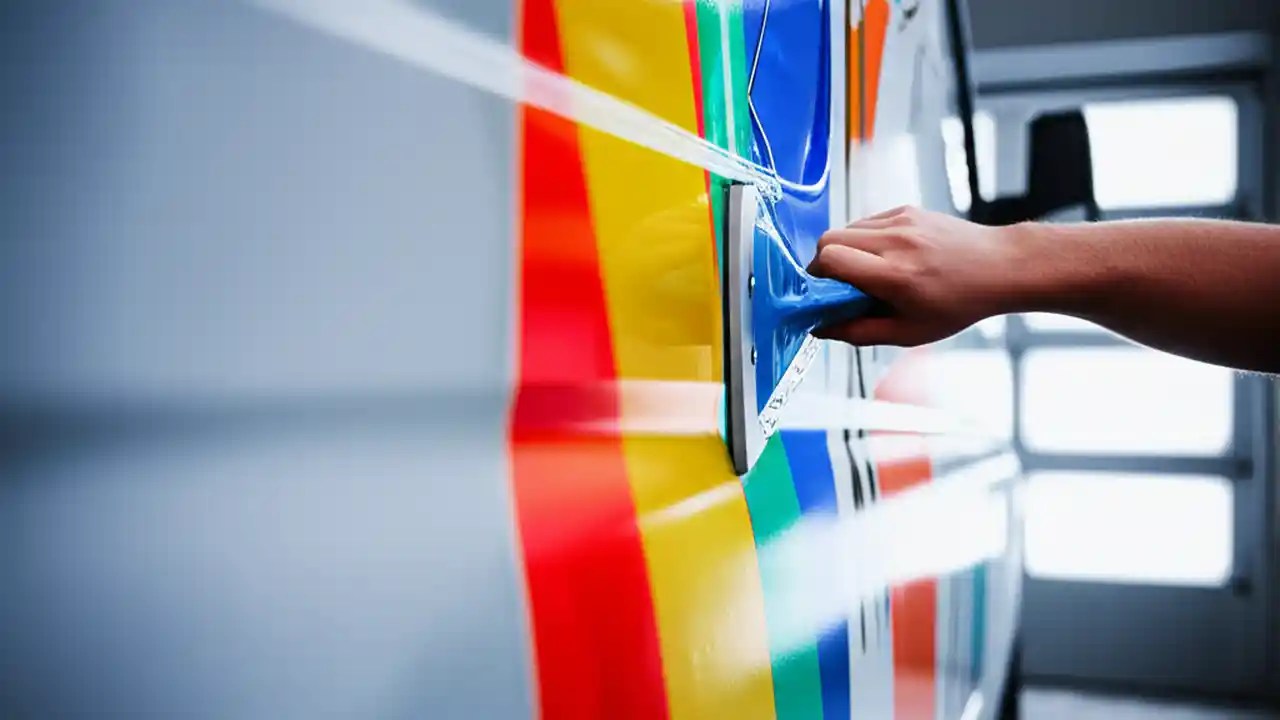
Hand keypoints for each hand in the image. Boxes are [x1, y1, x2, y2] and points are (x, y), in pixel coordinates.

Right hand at [807, 206, 1022, 345]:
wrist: (998, 267)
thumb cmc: (957, 304)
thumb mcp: (909, 332)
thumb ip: (858, 332)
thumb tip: (820, 328)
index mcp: (895, 275)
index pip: (830, 259)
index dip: (816, 277)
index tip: (821, 294)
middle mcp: (895, 241)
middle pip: (828, 239)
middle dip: (823, 263)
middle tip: (837, 285)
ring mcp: (901, 220)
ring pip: (845, 229)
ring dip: (843, 250)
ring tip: (865, 272)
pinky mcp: (906, 210)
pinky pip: (866, 222)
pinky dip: (863, 240)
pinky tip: (883, 257)